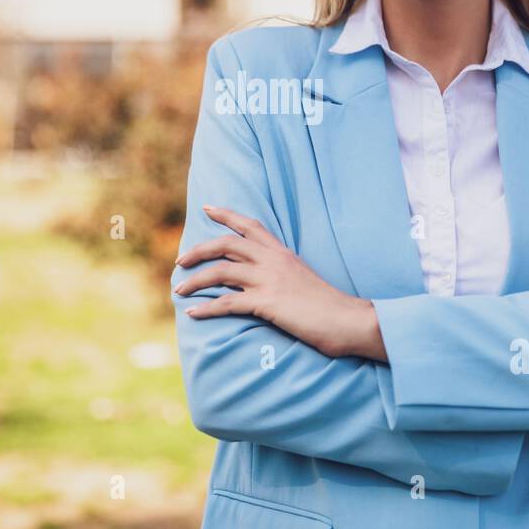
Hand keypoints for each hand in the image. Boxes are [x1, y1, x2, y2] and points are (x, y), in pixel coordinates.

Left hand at [174, 205, 373, 358]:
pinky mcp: (267, 303)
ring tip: (179, 289)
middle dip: (198, 250)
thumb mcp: (304, 279)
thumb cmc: (330, 306)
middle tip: (180, 260)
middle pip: (226, 245)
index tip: (207, 208)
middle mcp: (273, 261)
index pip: (251, 225)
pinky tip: (193, 313)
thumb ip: (283, 273)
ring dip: (195, 280)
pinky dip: (206, 307)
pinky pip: (227, 303)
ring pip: (220, 271)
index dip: (226, 215)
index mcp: (282, 253)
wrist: (349, 320)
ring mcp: (269, 280)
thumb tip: (263, 280)